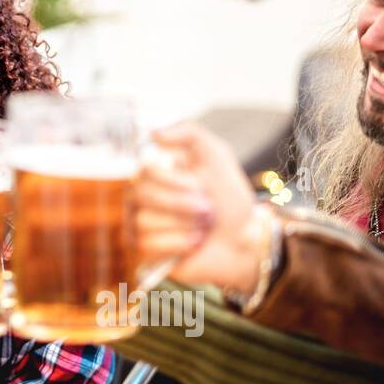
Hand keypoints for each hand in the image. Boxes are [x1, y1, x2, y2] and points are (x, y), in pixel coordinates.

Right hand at [137, 122, 262, 294]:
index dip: (177, 180)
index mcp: (154, 173)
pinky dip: (179, 243)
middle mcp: (141, 196)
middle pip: (144, 196)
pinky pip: (149, 245)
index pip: (146, 170)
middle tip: (207, 210)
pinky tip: (194, 242)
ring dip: (184, 225)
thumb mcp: (216, 156)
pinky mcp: (145, 251)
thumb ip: (189, 132)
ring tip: (201, 228)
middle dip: (184, 204)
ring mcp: (140, 223)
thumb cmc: (228, 199)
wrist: (243, 238)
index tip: (201, 185)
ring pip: (145, 221)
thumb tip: (153, 133)